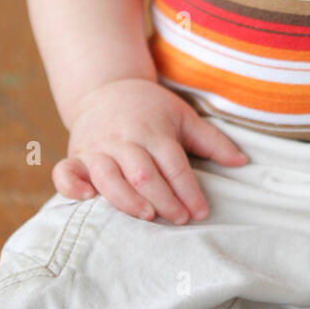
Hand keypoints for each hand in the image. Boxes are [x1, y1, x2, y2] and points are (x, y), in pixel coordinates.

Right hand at [51, 78, 249, 222]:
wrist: (108, 88)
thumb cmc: (152, 109)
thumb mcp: (184, 117)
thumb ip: (212, 141)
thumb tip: (242, 162)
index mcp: (154, 131)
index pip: (174, 165)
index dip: (188, 190)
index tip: (201, 212)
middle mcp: (125, 140)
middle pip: (144, 173)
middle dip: (163, 199)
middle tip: (180, 219)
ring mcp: (98, 148)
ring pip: (109, 176)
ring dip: (126, 199)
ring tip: (147, 216)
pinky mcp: (76, 155)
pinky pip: (67, 172)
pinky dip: (72, 186)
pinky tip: (86, 198)